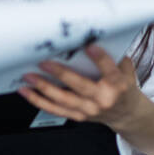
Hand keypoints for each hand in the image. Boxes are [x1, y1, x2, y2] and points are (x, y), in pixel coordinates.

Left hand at [16, 43, 144, 131]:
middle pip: (80, 86)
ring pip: (63, 100)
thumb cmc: (123, 88)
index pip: (109, 70)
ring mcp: (89, 110)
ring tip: (28, 77)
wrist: (127, 114)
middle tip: (43, 63)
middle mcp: (103, 99)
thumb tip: (94, 37)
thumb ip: (113, 56)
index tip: (89, 46)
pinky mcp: (79, 117)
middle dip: (60, 74)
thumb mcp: (126, 70)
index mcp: (118, 85)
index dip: (100, 58)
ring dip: (43, 88)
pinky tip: (26, 91)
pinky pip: (55, 109)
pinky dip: (38, 101)